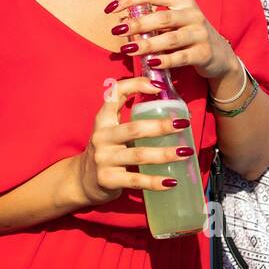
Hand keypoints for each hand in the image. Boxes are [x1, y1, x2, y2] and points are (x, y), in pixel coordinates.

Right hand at [70, 75, 195, 205]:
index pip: (115, 94)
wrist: (82, 181)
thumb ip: (130, 117)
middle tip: (183, 124)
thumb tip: (165, 104)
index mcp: (103, 120)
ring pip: (139, 155)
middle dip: (161, 126)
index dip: (136, 85)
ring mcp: (104, 159)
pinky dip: (155, 182)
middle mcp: (101, 137)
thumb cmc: (106, 150)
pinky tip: (171, 182)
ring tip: (186, 152)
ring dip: (165, 154)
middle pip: (134, 129)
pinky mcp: (108, 179)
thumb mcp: (110, 129)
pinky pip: (136, 180)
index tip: (158, 87)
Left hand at [106, 0, 236, 81]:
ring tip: (128, 49)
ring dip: (147, 44)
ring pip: (170, 38)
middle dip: (137, 23)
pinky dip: (165, 60)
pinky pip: (181, 57)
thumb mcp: (171, 23)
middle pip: (161, 17)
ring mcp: (200, 33)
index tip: (110, 8)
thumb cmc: (187, 35)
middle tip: (117, 31)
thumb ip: (150, 20)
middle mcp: (193, 13)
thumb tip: (121, 23)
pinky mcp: (204, 53)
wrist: (219, 55)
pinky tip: (150, 62)